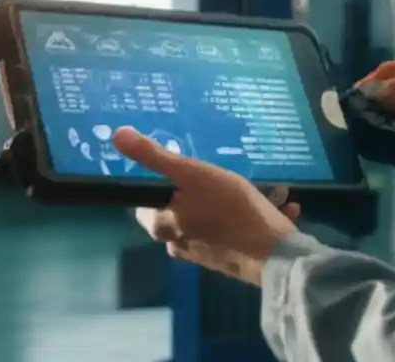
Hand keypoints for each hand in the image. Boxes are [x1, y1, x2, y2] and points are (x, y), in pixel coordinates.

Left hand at [114, 127, 301, 285]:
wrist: (273, 253)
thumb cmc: (230, 209)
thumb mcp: (193, 174)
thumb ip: (156, 157)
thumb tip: (118, 134)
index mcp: (162, 227)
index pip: (146, 203)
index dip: (164, 185)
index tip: (187, 172)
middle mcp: (177, 245)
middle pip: (180, 211)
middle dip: (201, 194)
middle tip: (223, 179)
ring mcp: (204, 256)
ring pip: (209, 223)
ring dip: (229, 207)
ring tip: (255, 193)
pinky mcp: (229, 261)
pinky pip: (234, 235)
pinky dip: (249, 220)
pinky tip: (276, 208)